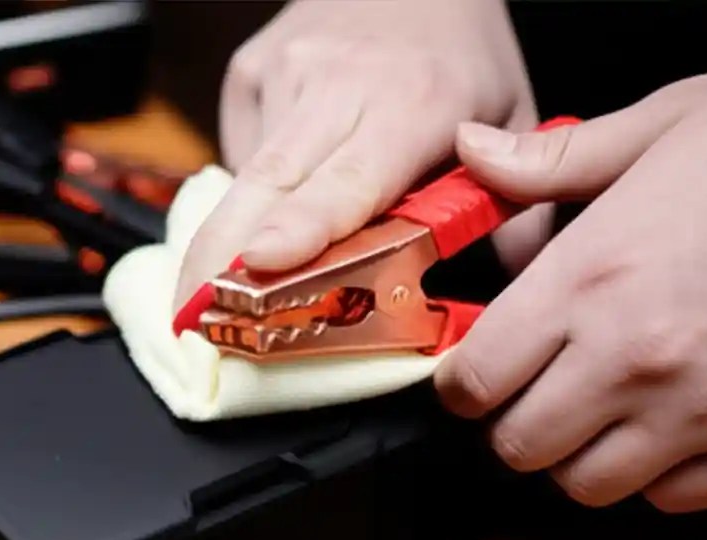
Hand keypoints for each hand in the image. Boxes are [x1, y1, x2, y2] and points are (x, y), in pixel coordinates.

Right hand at [174, 0, 538, 306]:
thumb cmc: (462, 54)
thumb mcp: (513, 117)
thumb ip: (511, 213)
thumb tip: (486, 315)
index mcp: (417, 102)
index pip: (351, 178)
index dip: (303, 225)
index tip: (263, 262)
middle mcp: (341, 82)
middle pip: (269, 184)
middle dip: (221, 255)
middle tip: (193, 318)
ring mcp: (284, 70)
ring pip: (247, 180)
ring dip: (232, 242)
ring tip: (220, 288)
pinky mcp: (248, 70)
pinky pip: (241, 156)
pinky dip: (254, 195)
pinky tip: (282, 193)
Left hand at [435, 49, 706, 511]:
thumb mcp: (666, 123)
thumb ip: (552, 161)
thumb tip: (475, 153)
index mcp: (594, 276)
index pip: (475, 378)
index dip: (458, 380)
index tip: (469, 368)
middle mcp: (637, 356)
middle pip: (518, 446)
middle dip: (508, 421)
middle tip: (526, 390)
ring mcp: (704, 410)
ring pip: (587, 484)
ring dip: (574, 454)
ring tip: (592, 409)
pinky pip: (672, 499)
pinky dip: (651, 474)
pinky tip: (662, 425)